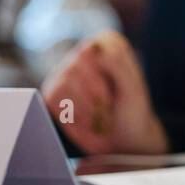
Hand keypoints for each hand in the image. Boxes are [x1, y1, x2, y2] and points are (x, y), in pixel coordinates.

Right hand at [42, 30, 169, 155]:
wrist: (124, 140)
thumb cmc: (133, 112)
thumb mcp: (134, 89)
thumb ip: (117, 65)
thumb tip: (90, 48)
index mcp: (107, 43)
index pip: (90, 49)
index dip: (100, 77)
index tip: (115, 93)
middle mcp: (84, 53)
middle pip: (73, 68)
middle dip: (92, 94)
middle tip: (108, 107)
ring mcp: (66, 73)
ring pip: (60, 83)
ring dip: (82, 106)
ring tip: (98, 115)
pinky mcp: (54, 93)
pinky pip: (51, 98)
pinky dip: (70, 114)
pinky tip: (85, 120)